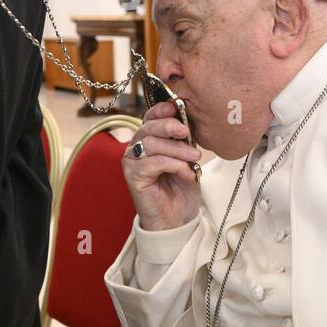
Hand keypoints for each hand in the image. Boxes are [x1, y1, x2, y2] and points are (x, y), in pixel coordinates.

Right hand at [121, 101, 202, 231]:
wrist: (177, 219)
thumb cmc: (180, 188)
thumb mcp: (187, 158)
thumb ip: (184, 139)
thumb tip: (188, 120)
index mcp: (149, 139)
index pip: (150, 117)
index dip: (162, 110)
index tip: (177, 107)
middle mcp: (136, 147)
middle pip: (148, 127)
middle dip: (169, 126)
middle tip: (187, 132)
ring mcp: (132, 162)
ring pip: (151, 143)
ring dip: (177, 149)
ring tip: (195, 158)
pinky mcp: (132, 176)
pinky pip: (153, 162)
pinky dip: (174, 165)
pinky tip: (187, 174)